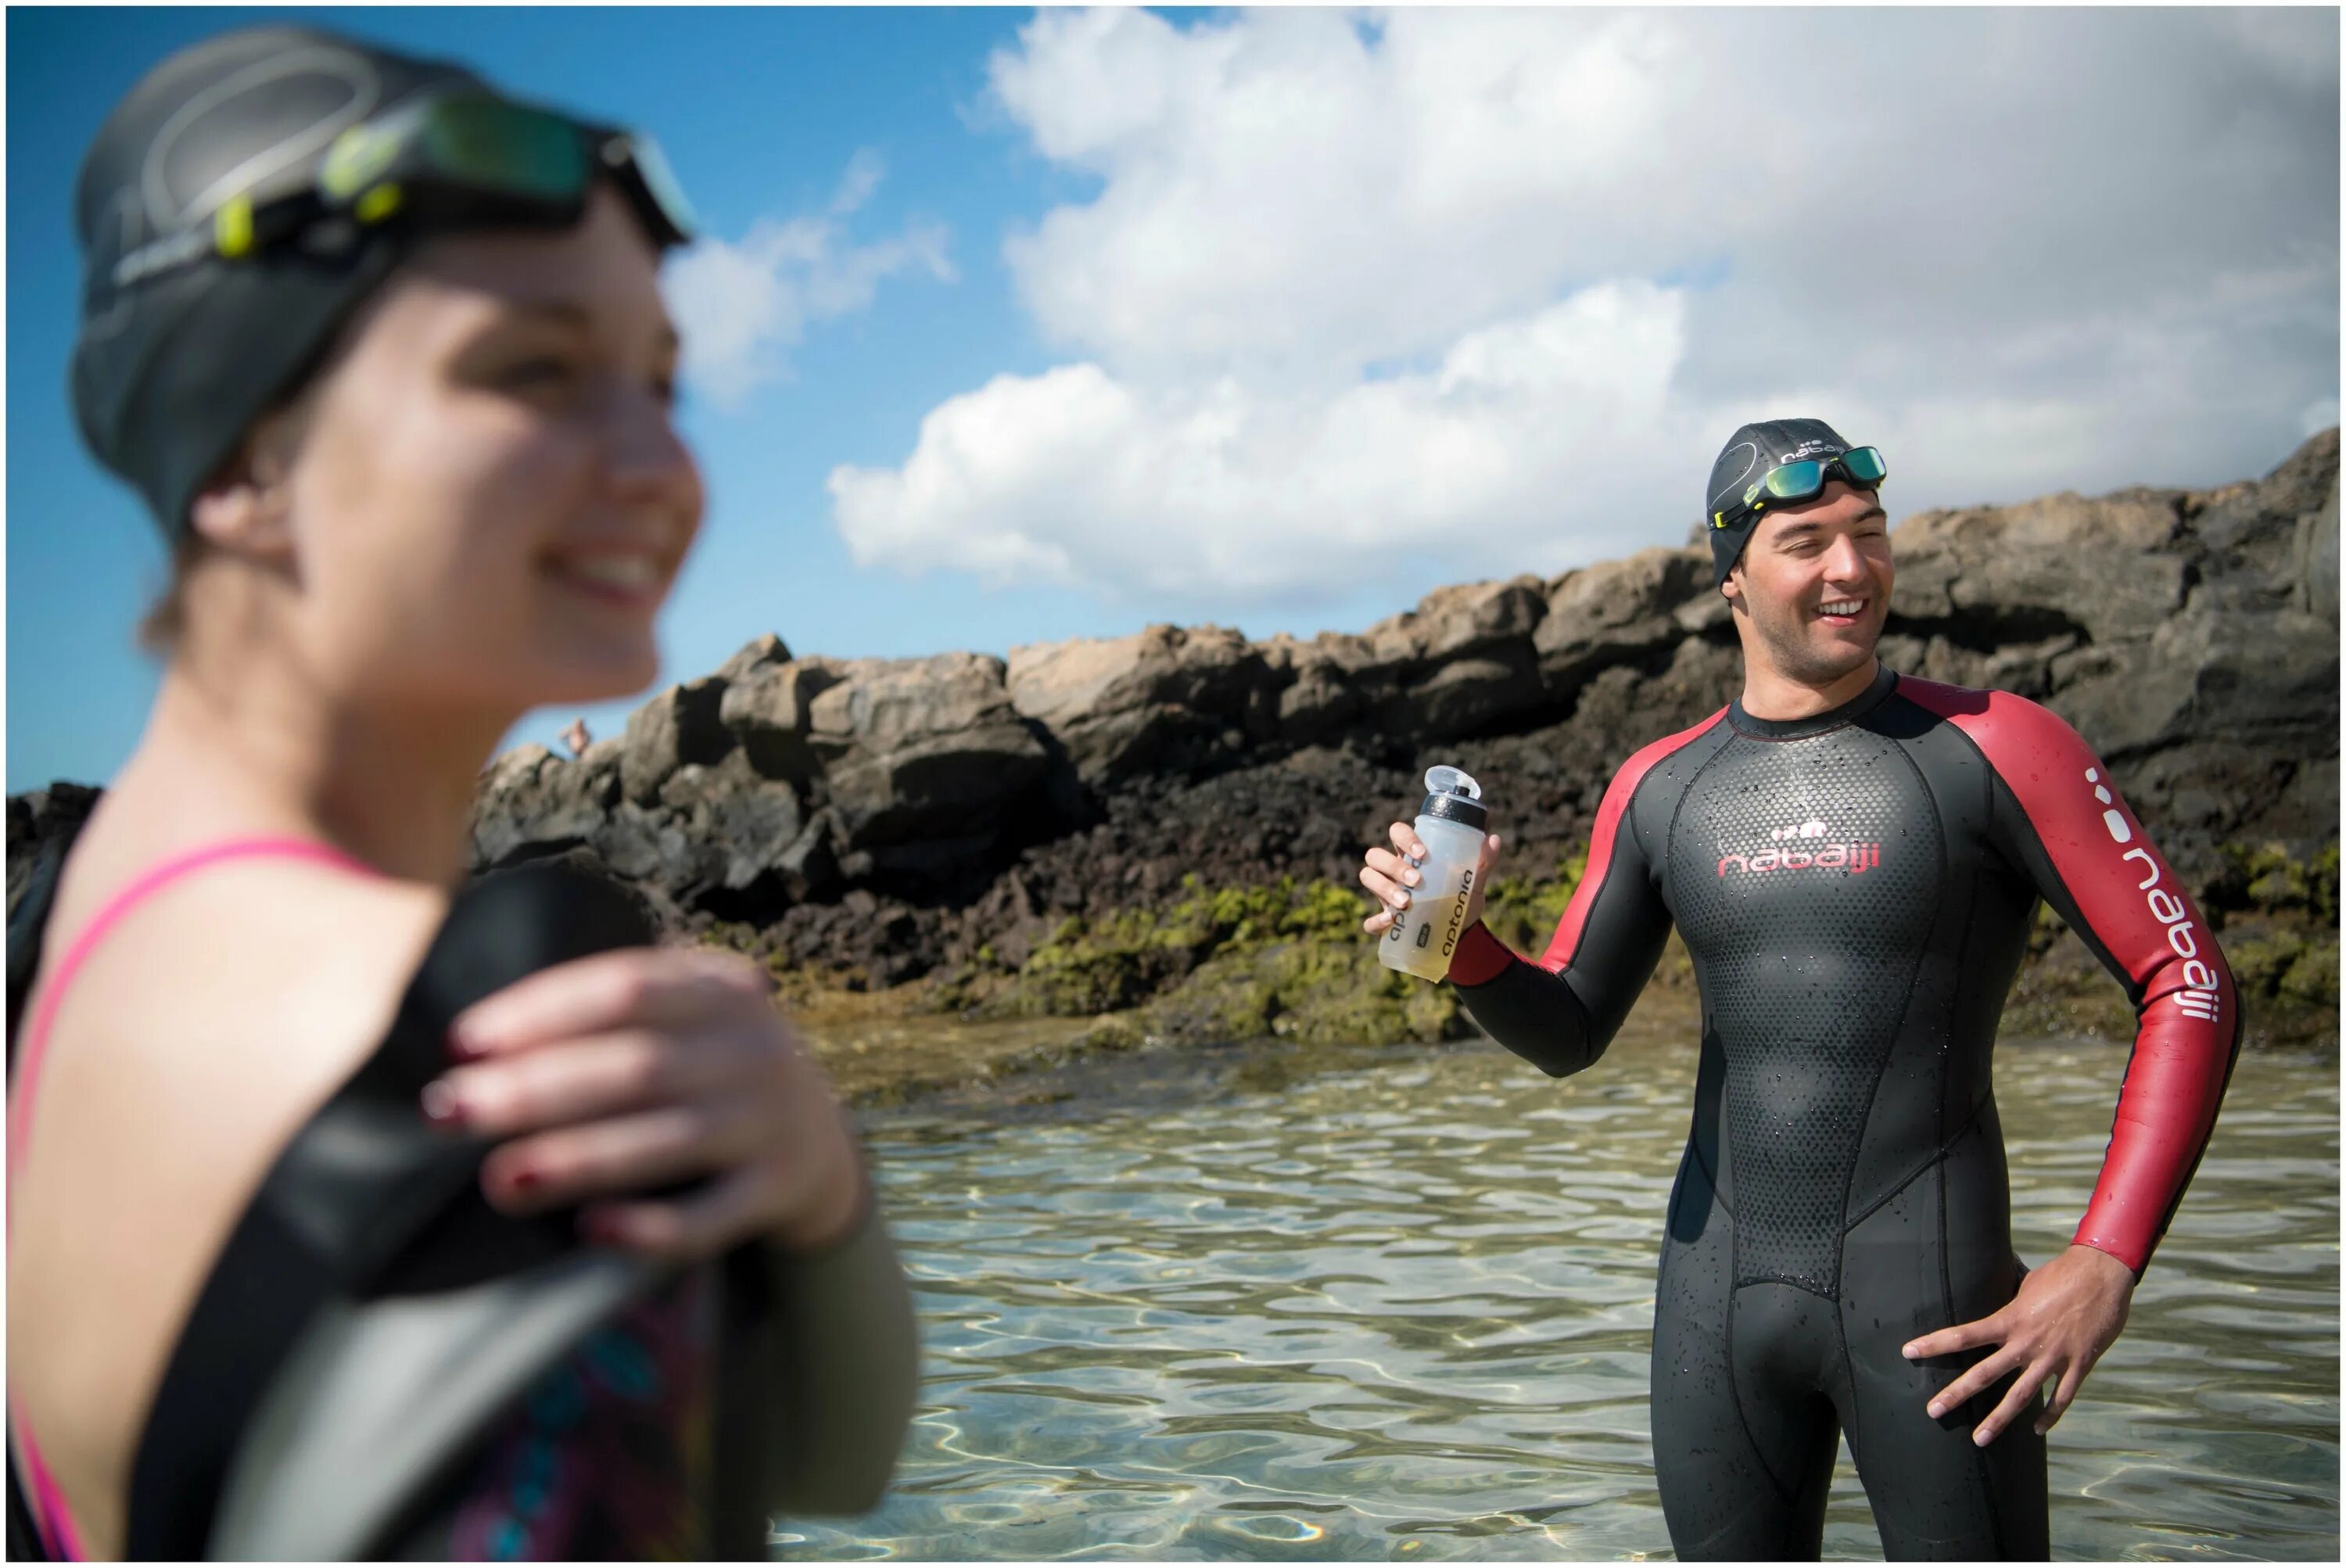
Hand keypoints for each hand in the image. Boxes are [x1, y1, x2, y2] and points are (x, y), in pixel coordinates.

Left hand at [421, 947, 866, 1262]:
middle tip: (449, 1112)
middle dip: (535, 1089)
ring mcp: (770, 1122)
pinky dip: (652, 1227)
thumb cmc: (712, 1074)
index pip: (624, 988)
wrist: (822, 1147)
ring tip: (500, 1179)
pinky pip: (711, 1216)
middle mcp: (753, 1051)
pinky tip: (590, 1230)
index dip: (540, 1011)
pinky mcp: (776, 1191)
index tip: (461, 1043)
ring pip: (668, 1141)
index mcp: (721, 993)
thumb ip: (619, 1015)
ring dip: (578, 1159)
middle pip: (636, 1066)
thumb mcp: (693, 1020)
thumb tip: (478, 1046)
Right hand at [1359, 820, 1504, 934]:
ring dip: (1383, 888)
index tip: (1421, 852)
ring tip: (1406, 903)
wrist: (1460, 934)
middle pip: (1376, 856)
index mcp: (1412, 855)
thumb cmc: (1460, 899)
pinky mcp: (1384, 921)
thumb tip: (1494, 840)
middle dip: (1393, 866)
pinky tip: (1391, 922)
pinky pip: (1369, 921)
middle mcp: (1393, 871)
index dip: (1404, 837)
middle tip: (1416, 881)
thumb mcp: (1473, 882)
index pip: (1397, 833)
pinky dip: (1376, 921)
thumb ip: (1483, 863)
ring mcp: (1384, 895)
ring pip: (1368, 878)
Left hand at [1901, 1243, 2134, 1444]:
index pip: (1963, 1335)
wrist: (2103, 1274)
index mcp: (2010, 1319)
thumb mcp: (2027, 1283)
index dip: (1934, 1344)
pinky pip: (2062, 1398)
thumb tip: (1993, 1283)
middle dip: (1956, 1394)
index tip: (1909, 1352)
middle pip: (1984, 1373)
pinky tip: (2037, 1429)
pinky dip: (2050, 1416)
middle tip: (1932, 1411)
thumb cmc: (2062, 1273)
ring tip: (1979, 1439)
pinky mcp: (2080, 1365)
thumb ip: (2010, 1297)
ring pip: (2021, 1396)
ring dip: (1998, 1419)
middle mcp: (2026, 1342)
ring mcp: (2053, 1357)